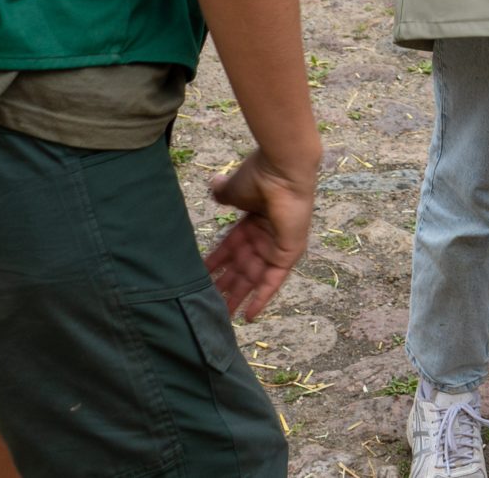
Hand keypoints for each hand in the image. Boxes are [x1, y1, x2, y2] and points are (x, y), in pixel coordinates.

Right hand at [203, 147, 314, 318]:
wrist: (281, 171)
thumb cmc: (259, 176)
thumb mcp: (234, 190)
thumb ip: (223, 193)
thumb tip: (215, 186)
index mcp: (252, 221)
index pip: (231, 248)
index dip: (216, 263)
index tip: (202, 277)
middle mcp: (264, 236)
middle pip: (242, 267)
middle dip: (227, 286)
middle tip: (213, 306)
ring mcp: (275, 246)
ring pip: (253, 278)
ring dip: (239, 297)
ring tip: (223, 317)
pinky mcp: (286, 255)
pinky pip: (272, 282)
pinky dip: (261, 298)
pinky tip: (248, 316)